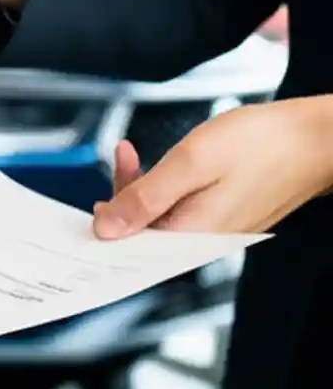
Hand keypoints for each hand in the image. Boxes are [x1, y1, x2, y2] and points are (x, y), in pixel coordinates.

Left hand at [92, 97, 332, 237]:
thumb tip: (105, 230)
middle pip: (138, 234)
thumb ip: (144, 198)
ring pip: (156, 218)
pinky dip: (160, 187)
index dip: (100, 231)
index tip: (79, 211)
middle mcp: (198, 243)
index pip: (126, 250)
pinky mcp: (219, 216)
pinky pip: (177, 210)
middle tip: (120, 160)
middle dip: (118, 198)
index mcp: (188, 237)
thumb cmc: (261, 145)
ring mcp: (210, 231)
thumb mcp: (191, 162)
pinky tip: (157, 164)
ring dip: (136, 188)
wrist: (316, 138)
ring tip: (129, 155)